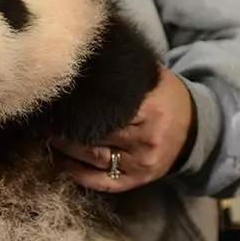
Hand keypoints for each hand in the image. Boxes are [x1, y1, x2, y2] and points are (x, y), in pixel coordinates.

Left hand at [50, 66, 193, 192]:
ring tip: (47, 134)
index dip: (78, 106)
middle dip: (66, 126)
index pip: (106, 110)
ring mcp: (141, 165)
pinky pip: (101, 182)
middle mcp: (146, 141)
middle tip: (44, 116)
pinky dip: (77, 173)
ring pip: (93, 158)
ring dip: (65, 148)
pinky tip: (61, 161)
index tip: (57, 98)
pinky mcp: (136, 182)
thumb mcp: (151, 78)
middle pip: (95, 135)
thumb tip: (85, 58)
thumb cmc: (165, 98)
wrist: (195, 129)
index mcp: (150, 111)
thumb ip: (124, 73)